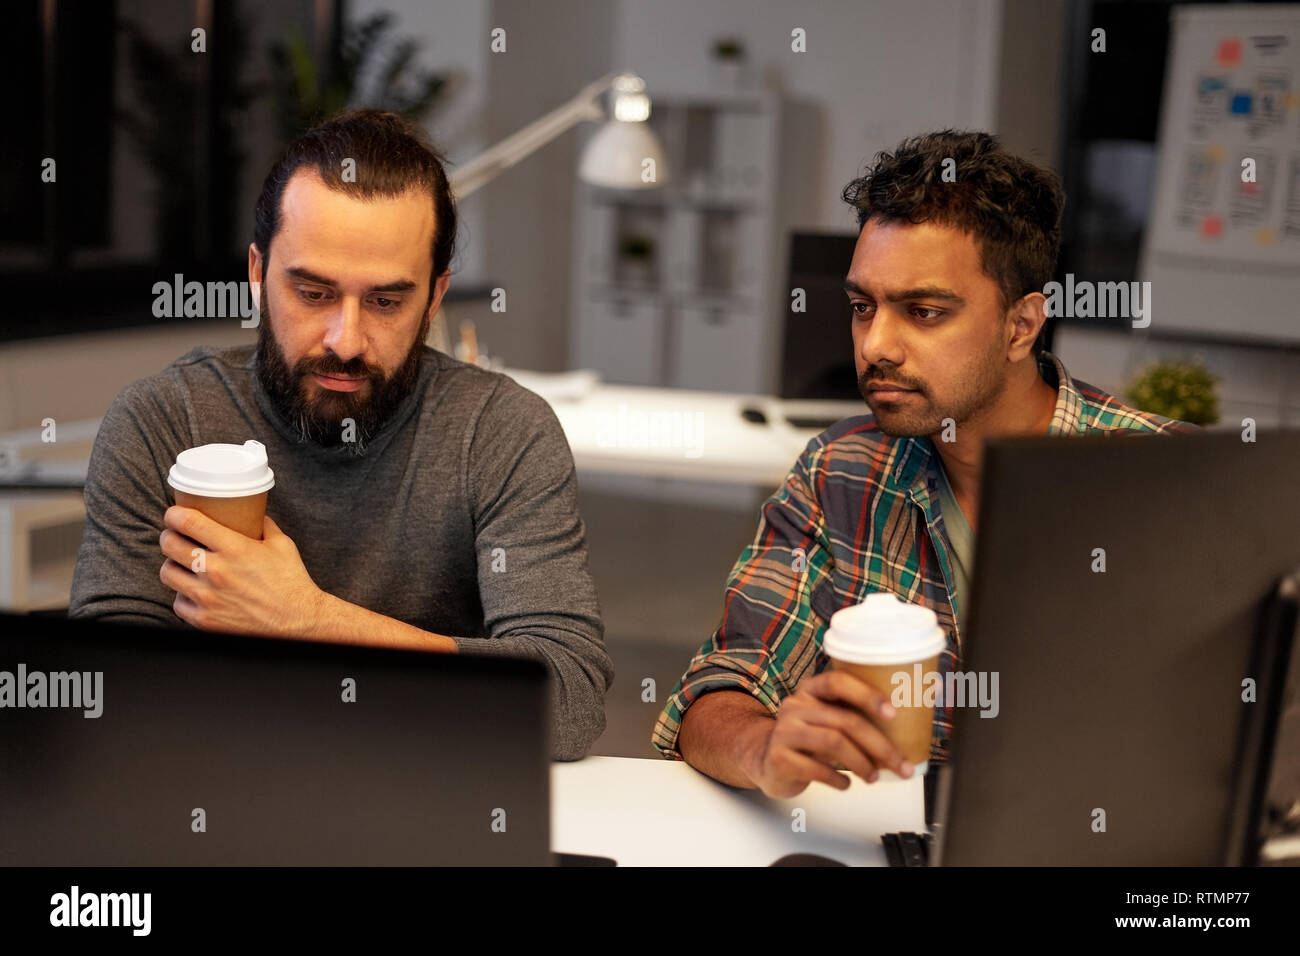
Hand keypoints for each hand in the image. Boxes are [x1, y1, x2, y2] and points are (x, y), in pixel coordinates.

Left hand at [159, 506, 326, 637]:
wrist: (298, 621)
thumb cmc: (292, 582)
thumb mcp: (282, 545)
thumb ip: (264, 526)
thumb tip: (253, 514)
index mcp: (235, 548)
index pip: (189, 522)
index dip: (174, 514)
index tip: (174, 514)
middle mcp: (216, 571)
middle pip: (170, 545)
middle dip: (169, 536)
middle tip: (175, 537)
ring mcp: (207, 597)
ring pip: (168, 573)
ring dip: (173, 565)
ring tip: (182, 565)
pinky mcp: (205, 620)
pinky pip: (178, 602)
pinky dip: (183, 596)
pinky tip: (195, 591)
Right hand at [748, 670, 910, 797]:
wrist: (765, 760)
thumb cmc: (807, 739)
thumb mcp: (825, 719)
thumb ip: (852, 715)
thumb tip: (907, 723)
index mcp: (810, 690)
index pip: (837, 681)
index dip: (867, 694)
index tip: (892, 712)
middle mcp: (795, 705)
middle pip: (844, 720)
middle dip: (879, 745)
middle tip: (899, 764)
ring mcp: (784, 731)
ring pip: (833, 742)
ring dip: (862, 763)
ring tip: (874, 778)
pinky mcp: (780, 758)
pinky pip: (816, 769)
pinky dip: (838, 779)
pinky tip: (847, 783)